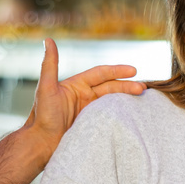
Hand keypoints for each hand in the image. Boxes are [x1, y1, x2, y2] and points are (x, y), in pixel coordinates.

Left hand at [25, 38, 146, 160]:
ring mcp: (89, 110)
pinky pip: (110, 116)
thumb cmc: (42, 116)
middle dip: (127, 86)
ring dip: (127, 99)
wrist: (41, 143)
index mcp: (76, 85)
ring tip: (143, 99)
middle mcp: (84, 96)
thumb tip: (48, 40)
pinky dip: (122, 113)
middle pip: (110, 87)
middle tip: (143, 89)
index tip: (133, 71)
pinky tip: (133, 114)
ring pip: (112, 101)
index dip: (117, 71)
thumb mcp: (46, 87)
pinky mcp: (93, 124)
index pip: (101, 74)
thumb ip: (50, 64)